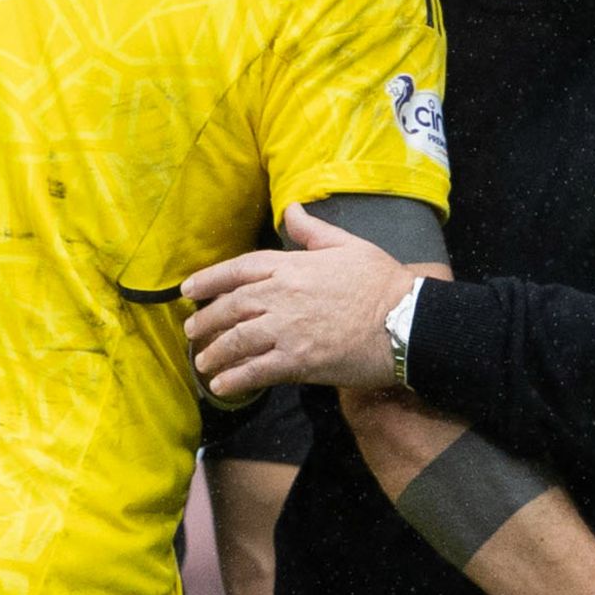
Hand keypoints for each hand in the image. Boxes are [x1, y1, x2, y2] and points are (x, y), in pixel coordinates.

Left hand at [182, 205, 420, 398]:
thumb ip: (312, 231)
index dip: (209, 280)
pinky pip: (256, 370)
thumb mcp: (348, 245)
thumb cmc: (382, 283)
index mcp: (291, 265)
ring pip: (237, 340)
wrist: (405, 322)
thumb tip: (291, 209)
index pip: (238, 269)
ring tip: (203, 362)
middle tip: (191, 332)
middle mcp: (282, 295)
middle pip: (231, 307)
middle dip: (206, 321)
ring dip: (215, 352)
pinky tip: (221, 385)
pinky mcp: (298, 360)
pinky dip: (235, 378)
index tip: (188, 290)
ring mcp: (288, 329)